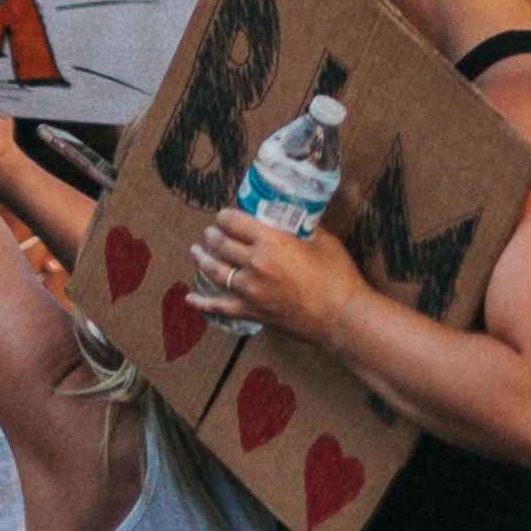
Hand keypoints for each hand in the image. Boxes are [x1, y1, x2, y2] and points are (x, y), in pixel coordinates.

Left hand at [184, 198, 366, 351]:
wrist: (341, 316)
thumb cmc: (337, 276)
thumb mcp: (323, 240)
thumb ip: (303, 228)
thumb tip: (294, 221)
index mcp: (272, 241)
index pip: (236, 222)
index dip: (225, 216)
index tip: (224, 214)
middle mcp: (255, 264)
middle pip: (222, 245)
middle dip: (213, 235)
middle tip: (210, 232)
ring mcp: (250, 290)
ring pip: (216, 272)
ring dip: (203, 259)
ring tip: (196, 251)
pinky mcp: (252, 312)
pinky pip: (220, 307)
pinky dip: (203, 303)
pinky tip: (190, 298)